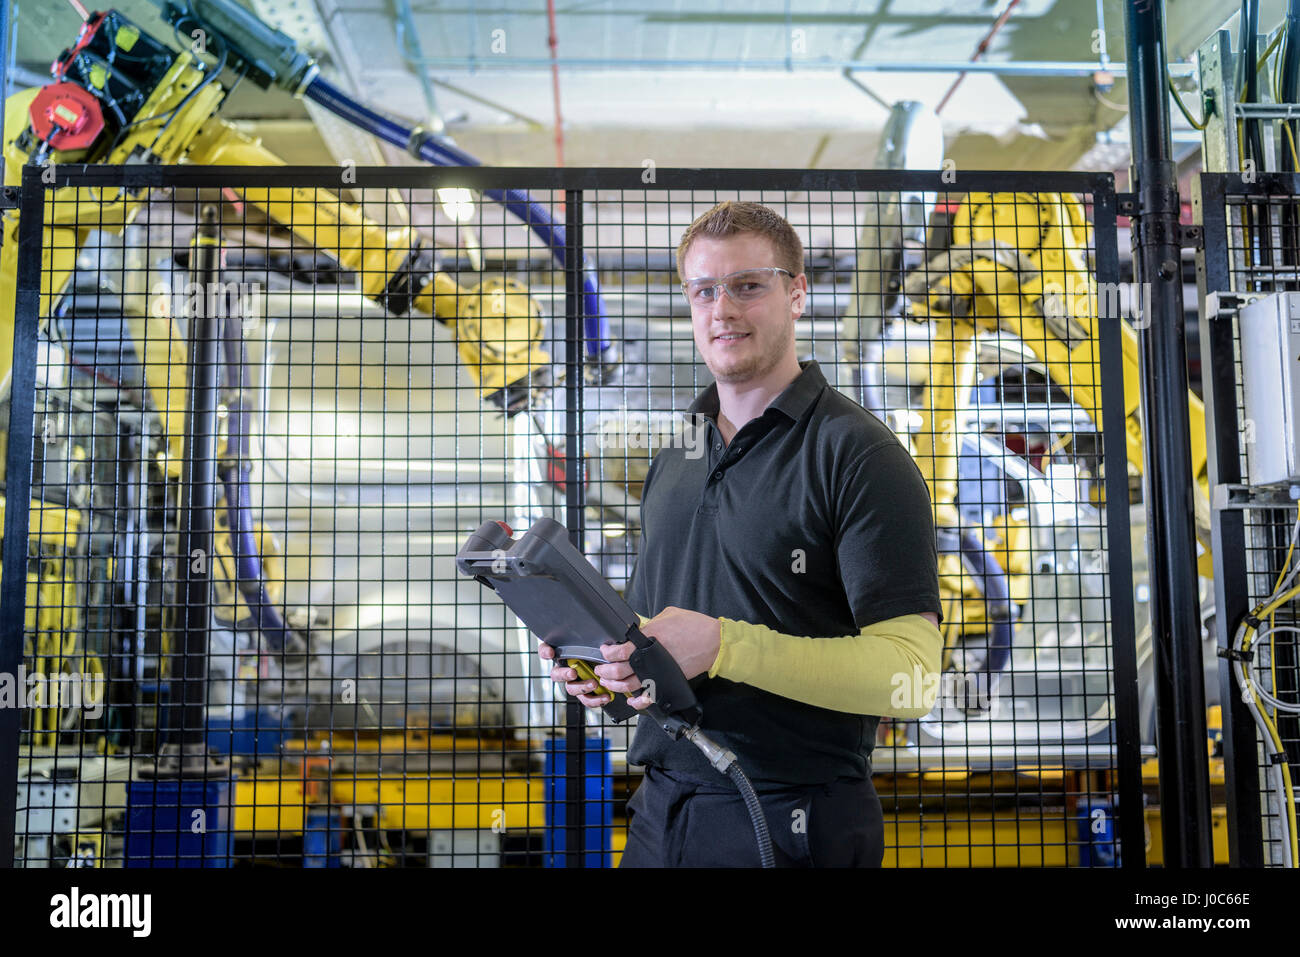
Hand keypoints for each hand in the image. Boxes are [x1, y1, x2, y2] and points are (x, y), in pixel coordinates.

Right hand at [538, 640, 637, 709]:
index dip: (545, 652)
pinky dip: (595, 699)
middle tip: (573, 673)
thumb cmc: (599, 648)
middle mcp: (566, 668)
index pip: (546, 650)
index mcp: (563, 654)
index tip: (551, 652)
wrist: (613, 664)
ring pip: (571, 688)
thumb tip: (593, 621)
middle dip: (563, 674)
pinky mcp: (586, 693)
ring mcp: (575, 682)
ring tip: (594, 684)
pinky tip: (604, 696)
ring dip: (581, 687)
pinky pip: (586, 699)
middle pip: (556, 674)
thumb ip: (588, 634)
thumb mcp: (593, 640)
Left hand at [596, 605, 720, 710]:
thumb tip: (640, 627)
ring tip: (609, 682)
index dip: (608, 652)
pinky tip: (632, 701)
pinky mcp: (667, 683)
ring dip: (616, 685)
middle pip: (619, 670)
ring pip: (630, 686)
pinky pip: (649, 697)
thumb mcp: (668, 615)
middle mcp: (651, 659)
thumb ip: (650, 623)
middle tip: (601, 669)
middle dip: (606, 671)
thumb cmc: (694, 626)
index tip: (604, 651)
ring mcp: (658, 673)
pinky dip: (639, 702)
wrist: (714, 642)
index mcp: (649, 639)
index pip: (619, 650)